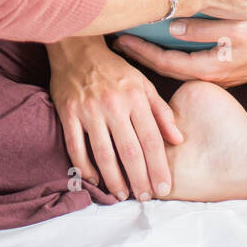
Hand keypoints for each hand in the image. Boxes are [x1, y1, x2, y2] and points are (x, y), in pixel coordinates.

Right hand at [47, 38, 181, 200]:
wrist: (77, 48)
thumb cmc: (114, 69)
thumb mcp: (143, 83)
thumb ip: (162, 112)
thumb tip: (178, 140)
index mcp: (135, 97)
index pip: (151, 140)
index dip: (159, 167)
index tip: (164, 188)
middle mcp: (113, 104)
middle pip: (130, 151)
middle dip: (139, 180)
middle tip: (145, 198)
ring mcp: (88, 110)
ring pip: (103, 154)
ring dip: (114, 180)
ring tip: (122, 195)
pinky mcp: (68, 113)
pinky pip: (76, 147)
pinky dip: (84, 167)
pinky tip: (95, 179)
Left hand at [114, 14, 246, 87]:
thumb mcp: (236, 28)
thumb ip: (204, 29)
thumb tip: (171, 25)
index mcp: (208, 68)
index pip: (164, 62)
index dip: (140, 51)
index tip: (119, 38)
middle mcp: (207, 77)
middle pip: (163, 68)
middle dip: (138, 56)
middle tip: (113, 42)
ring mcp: (212, 76)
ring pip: (172, 69)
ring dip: (150, 57)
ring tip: (128, 44)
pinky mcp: (217, 71)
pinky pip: (183, 66)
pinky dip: (166, 58)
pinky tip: (156, 48)